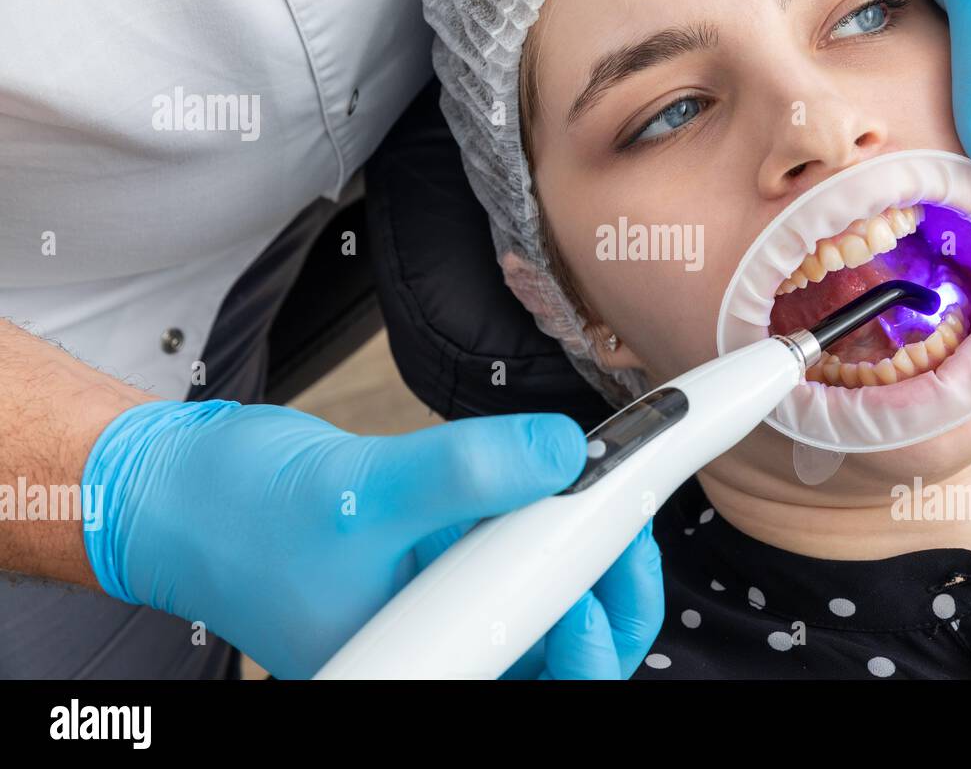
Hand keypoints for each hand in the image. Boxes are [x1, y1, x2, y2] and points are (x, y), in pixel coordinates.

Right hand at [82, 400, 663, 678]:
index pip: (535, 682)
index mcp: (425, 669)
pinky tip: (554, 477)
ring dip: (582, 550)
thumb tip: (563, 456)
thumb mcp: (361, 492)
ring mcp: (445, 607)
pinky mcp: (442, 561)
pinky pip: (514, 550)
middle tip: (617, 525)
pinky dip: (545, 516)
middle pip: (561, 651)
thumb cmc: (240, 520)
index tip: (605, 578)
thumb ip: (467, 472)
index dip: (589, 648)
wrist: (185, 490)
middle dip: (605, 593)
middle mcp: (444, 651)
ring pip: (546, 598)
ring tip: (594, 491)